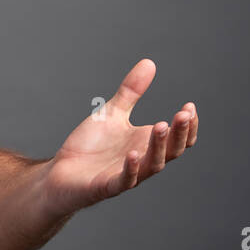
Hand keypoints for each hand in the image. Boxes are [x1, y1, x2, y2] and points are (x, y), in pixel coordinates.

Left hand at [42, 58, 197, 216]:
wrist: (61, 172)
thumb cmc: (90, 146)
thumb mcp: (112, 113)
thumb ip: (131, 91)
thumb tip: (149, 62)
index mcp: (146, 143)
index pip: (178, 138)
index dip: (187, 125)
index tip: (189, 106)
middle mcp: (143, 160)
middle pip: (172, 150)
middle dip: (179, 133)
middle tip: (183, 114)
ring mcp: (127, 175)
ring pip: (153, 164)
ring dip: (158, 146)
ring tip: (160, 125)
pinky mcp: (107, 186)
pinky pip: (125, 180)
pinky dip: (131, 168)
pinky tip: (133, 154)